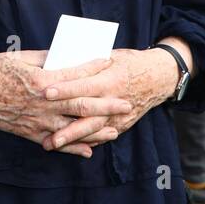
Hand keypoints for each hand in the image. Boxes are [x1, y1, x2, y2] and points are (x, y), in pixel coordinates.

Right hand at [0, 50, 132, 158]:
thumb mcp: (20, 57)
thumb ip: (46, 58)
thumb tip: (67, 56)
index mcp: (41, 80)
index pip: (76, 75)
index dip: (95, 69)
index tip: (111, 63)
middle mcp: (42, 103)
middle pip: (82, 105)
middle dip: (106, 105)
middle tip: (126, 103)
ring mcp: (36, 121)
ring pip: (73, 128)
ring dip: (96, 131)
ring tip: (116, 130)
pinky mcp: (29, 133)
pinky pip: (55, 143)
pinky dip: (73, 148)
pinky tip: (89, 151)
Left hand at [40, 46, 179, 151]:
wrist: (159, 77)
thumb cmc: (130, 62)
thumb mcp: (111, 56)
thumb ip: (87, 64)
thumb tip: (59, 64)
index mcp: (109, 79)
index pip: (83, 85)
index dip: (65, 90)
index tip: (45, 92)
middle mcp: (113, 100)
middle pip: (86, 115)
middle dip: (65, 127)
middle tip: (45, 134)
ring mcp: (118, 116)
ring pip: (92, 131)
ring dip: (71, 139)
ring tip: (50, 144)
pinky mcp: (121, 125)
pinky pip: (100, 136)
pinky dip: (84, 142)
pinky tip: (68, 148)